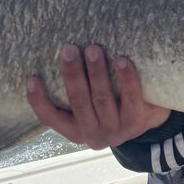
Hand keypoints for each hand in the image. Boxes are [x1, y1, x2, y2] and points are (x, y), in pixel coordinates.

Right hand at [27, 45, 170, 148]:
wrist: (151, 120)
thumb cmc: (114, 104)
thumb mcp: (92, 105)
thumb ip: (78, 91)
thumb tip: (60, 55)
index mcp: (75, 130)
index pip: (51, 118)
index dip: (38, 101)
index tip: (32, 78)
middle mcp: (93, 134)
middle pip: (79, 103)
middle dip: (72, 74)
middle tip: (69, 50)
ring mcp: (115, 131)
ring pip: (102, 99)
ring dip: (96, 73)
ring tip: (93, 49)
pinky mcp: (137, 123)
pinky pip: (131, 99)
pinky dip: (126, 79)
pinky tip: (121, 61)